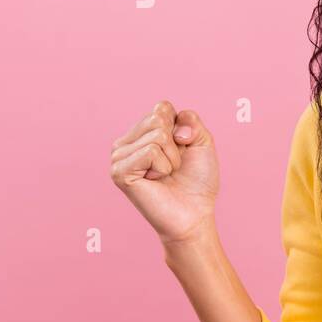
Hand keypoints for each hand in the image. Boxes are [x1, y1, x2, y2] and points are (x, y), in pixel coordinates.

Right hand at [109, 101, 219, 245]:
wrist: (194, 213)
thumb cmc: (197, 180)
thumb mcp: (202, 141)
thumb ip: (190, 119)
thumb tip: (171, 125)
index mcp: (141, 132)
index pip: (162, 107)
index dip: (182, 128)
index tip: (183, 150)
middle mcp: (125, 141)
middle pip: (158, 118)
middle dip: (177, 143)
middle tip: (174, 166)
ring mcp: (119, 156)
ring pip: (157, 135)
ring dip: (172, 158)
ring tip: (166, 174)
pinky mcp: (119, 171)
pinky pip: (150, 151)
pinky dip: (163, 166)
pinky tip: (157, 180)